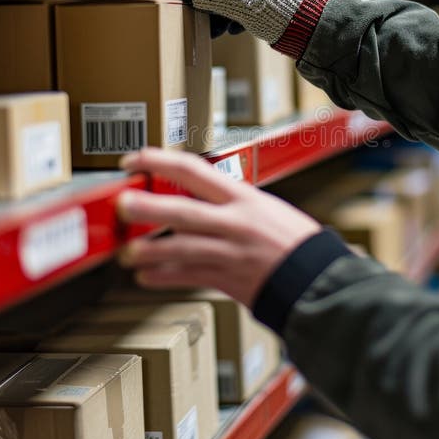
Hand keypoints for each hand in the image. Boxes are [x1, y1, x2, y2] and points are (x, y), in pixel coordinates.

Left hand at [116, 148, 320, 307]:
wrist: (316, 276)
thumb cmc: (294, 240)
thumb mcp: (264, 208)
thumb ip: (229, 203)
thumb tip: (192, 197)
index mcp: (243, 197)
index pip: (195, 170)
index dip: (161, 162)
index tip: (135, 158)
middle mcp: (234, 222)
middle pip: (183, 211)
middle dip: (148, 207)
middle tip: (121, 203)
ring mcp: (230, 252)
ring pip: (181, 248)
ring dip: (149, 250)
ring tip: (126, 252)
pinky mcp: (228, 279)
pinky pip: (189, 277)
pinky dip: (164, 277)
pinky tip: (146, 277)